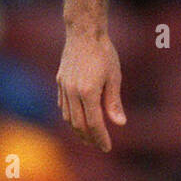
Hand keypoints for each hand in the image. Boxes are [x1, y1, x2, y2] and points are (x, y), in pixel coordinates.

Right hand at [56, 28, 125, 152]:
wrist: (83, 32)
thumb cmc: (104, 53)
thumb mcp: (114, 77)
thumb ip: (114, 102)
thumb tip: (119, 124)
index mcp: (88, 93)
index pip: (95, 124)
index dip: (101, 138)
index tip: (107, 148)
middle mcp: (73, 93)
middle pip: (79, 124)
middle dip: (89, 138)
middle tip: (99, 146)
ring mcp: (64, 87)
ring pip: (68, 117)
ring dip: (78, 130)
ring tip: (88, 137)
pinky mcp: (60, 82)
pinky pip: (63, 106)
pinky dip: (70, 117)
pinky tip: (77, 120)